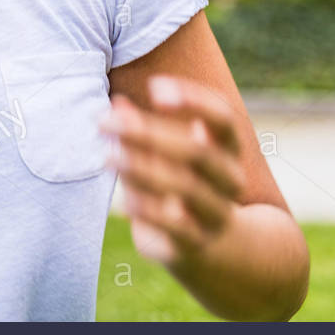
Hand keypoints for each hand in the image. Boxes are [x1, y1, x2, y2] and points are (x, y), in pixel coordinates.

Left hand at [98, 73, 247, 266]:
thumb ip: (144, 129)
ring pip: (186, 187)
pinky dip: (149, 210)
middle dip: (147, 133)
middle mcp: (230, 179)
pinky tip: (123, 201)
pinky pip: (177, 227)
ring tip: (107, 156)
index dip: (194, 100)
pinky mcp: (196, 243)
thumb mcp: (166, 154)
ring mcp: (217, 212)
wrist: (211, 246)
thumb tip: (117, 103)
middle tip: (104, 121)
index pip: (223, 118)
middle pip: (197, 151)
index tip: (154, 88)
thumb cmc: (182, 183)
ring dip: (142, 168)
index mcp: (228, 149)